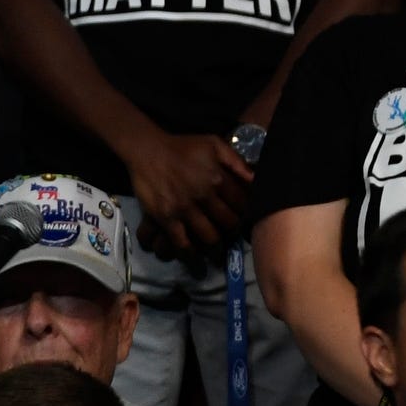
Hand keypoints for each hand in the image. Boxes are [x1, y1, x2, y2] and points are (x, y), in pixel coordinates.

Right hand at [123, 131, 252, 255]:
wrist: (148, 150)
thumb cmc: (183, 147)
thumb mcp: (215, 145)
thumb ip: (237, 161)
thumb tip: (257, 179)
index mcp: (219, 178)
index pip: (242, 204)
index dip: (247, 215)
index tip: (247, 221)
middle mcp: (204, 195)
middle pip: (228, 223)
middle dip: (234, 234)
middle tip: (234, 239)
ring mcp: (184, 208)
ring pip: (209, 237)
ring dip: (216, 249)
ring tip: (219, 255)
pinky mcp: (166, 218)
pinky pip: (182, 243)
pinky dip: (191, 256)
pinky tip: (196, 260)